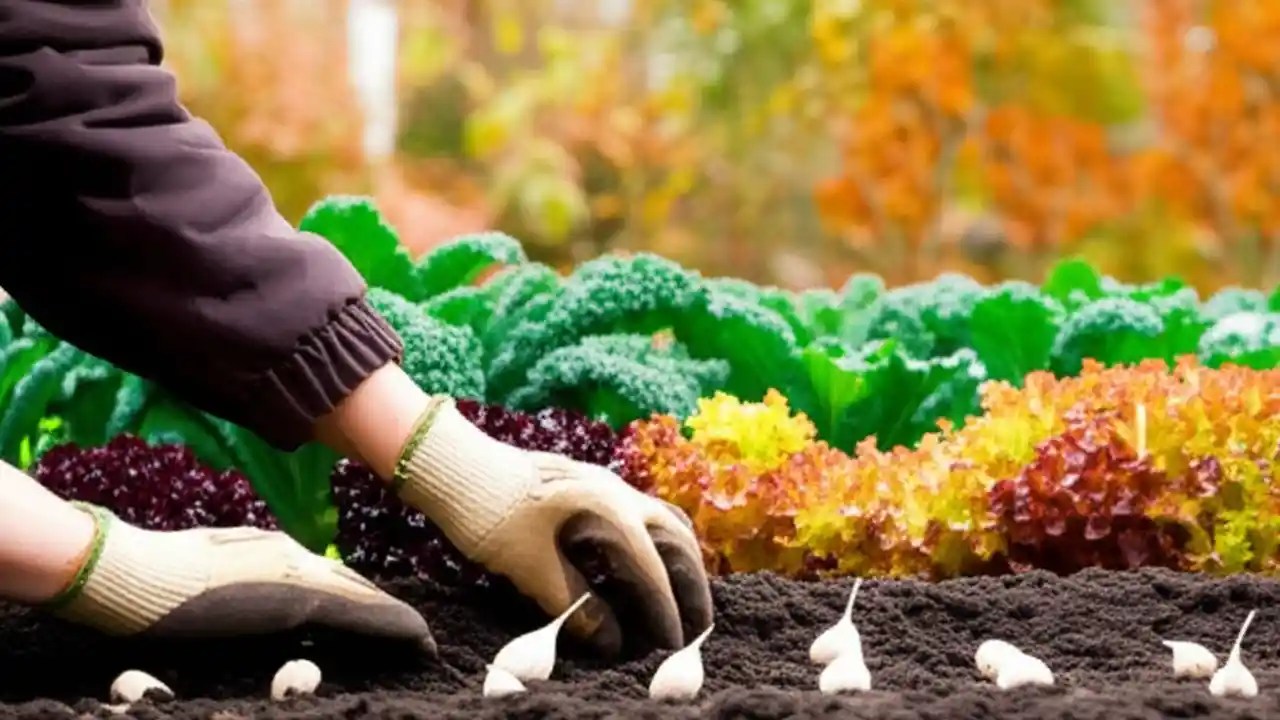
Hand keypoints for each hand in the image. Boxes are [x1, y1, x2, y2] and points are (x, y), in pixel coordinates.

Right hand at [43, 503, 433, 649]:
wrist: (132, 574)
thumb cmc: (160, 580)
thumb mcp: (217, 580)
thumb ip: (251, 590)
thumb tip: (268, 611)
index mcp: (277, 555)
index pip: (336, 584)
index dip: (368, 606)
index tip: (394, 626)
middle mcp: (294, 559)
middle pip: (357, 591)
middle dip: (389, 617)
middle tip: (421, 641)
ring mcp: (295, 576)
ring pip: (363, 600)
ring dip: (396, 624)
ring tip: (425, 645)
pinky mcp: (291, 600)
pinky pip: (355, 615)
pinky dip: (389, 627)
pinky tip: (415, 639)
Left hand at [393, 396, 713, 655]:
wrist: (457, 465)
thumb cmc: (490, 513)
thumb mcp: (528, 567)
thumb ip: (575, 604)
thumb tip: (613, 642)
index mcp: (607, 510)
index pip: (653, 568)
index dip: (666, 611)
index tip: (673, 645)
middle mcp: (618, 493)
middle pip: (677, 539)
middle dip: (692, 584)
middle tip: (698, 627)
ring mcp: (608, 485)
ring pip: (667, 521)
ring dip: (682, 559)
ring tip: (687, 597)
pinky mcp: (594, 487)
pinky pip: (646, 515)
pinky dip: (661, 544)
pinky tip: (650, 565)